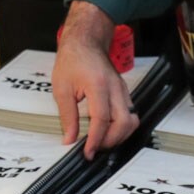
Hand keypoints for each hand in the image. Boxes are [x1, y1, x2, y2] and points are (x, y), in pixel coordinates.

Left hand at [51, 2, 136, 158]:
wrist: (85, 41)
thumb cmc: (73, 59)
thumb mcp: (61, 88)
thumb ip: (67, 116)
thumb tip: (69, 138)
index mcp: (98, 85)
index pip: (102, 120)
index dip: (95, 140)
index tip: (87, 152)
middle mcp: (115, 88)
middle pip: (124, 123)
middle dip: (110, 141)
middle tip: (93, 148)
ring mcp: (122, 90)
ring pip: (131, 121)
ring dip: (118, 136)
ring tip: (100, 141)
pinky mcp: (124, 92)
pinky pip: (129, 115)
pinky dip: (120, 127)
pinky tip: (106, 131)